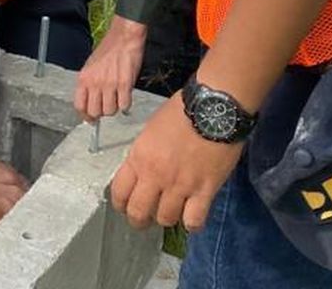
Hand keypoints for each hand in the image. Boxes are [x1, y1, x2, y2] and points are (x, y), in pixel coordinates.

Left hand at [74, 14, 146, 118]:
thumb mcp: (90, 66)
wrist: (123, 38)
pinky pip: (124, 105)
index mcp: (84, 78)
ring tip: (117, 100)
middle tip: (106, 108)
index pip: (79, 105)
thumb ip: (89, 84)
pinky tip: (126, 98)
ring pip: (109, 111)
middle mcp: (95, 83)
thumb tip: (89, 101)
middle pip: (94, 112)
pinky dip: (126, 105)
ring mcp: (110, 84)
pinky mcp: (124, 84)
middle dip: (101, 114)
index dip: (85, 115)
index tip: (90, 118)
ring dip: (114, 109)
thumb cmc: (108, 50)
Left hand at [109, 94, 242, 231]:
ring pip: (166, 219)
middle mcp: (156, 175)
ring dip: (167, 218)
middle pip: (138, 212)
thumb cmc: (182, 111)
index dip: (120, 204)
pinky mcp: (205, 190)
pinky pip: (194, 220)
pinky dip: (192, 223)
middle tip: (145, 218)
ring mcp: (180, 185)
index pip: (119, 192)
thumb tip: (143, 172)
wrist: (213, 107)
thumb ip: (143, 154)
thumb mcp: (151, 131)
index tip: (125, 206)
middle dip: (139, 219)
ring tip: (172, 212)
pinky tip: (192, 216)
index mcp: (139, 157)